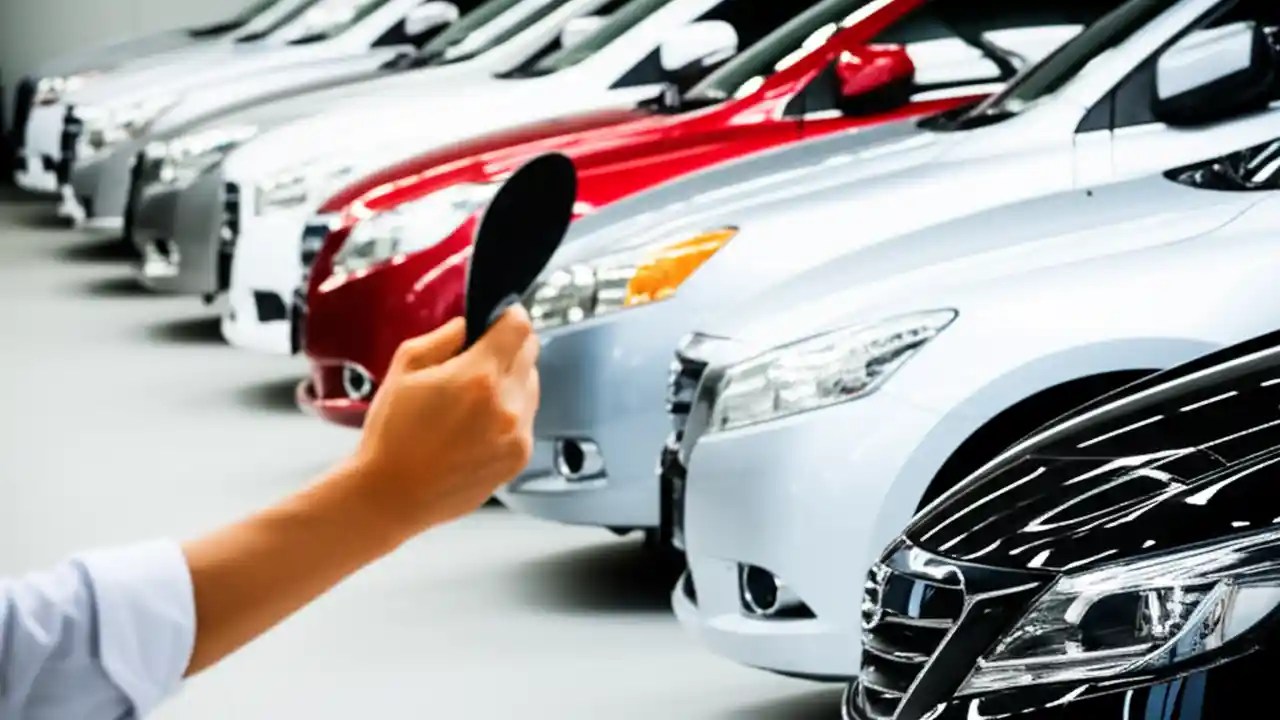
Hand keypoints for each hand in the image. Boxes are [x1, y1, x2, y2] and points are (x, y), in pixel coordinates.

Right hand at [348, 307, 540, 533]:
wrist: (392, 494)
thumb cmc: (392, 433)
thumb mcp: (406, 366)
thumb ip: (445, 337)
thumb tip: (472, 324)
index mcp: (479, 376)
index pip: (520, 327)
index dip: (509, 315)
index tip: (500, 318)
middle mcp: (508, 404)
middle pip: (530, 354)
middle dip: (509, 348)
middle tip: (481, 357)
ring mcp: (518, 434)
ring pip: (531, 387)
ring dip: (512, 381)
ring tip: (475, 396)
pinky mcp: (520, 457)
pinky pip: (527, 419)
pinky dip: (511, 413)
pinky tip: (478, 424)